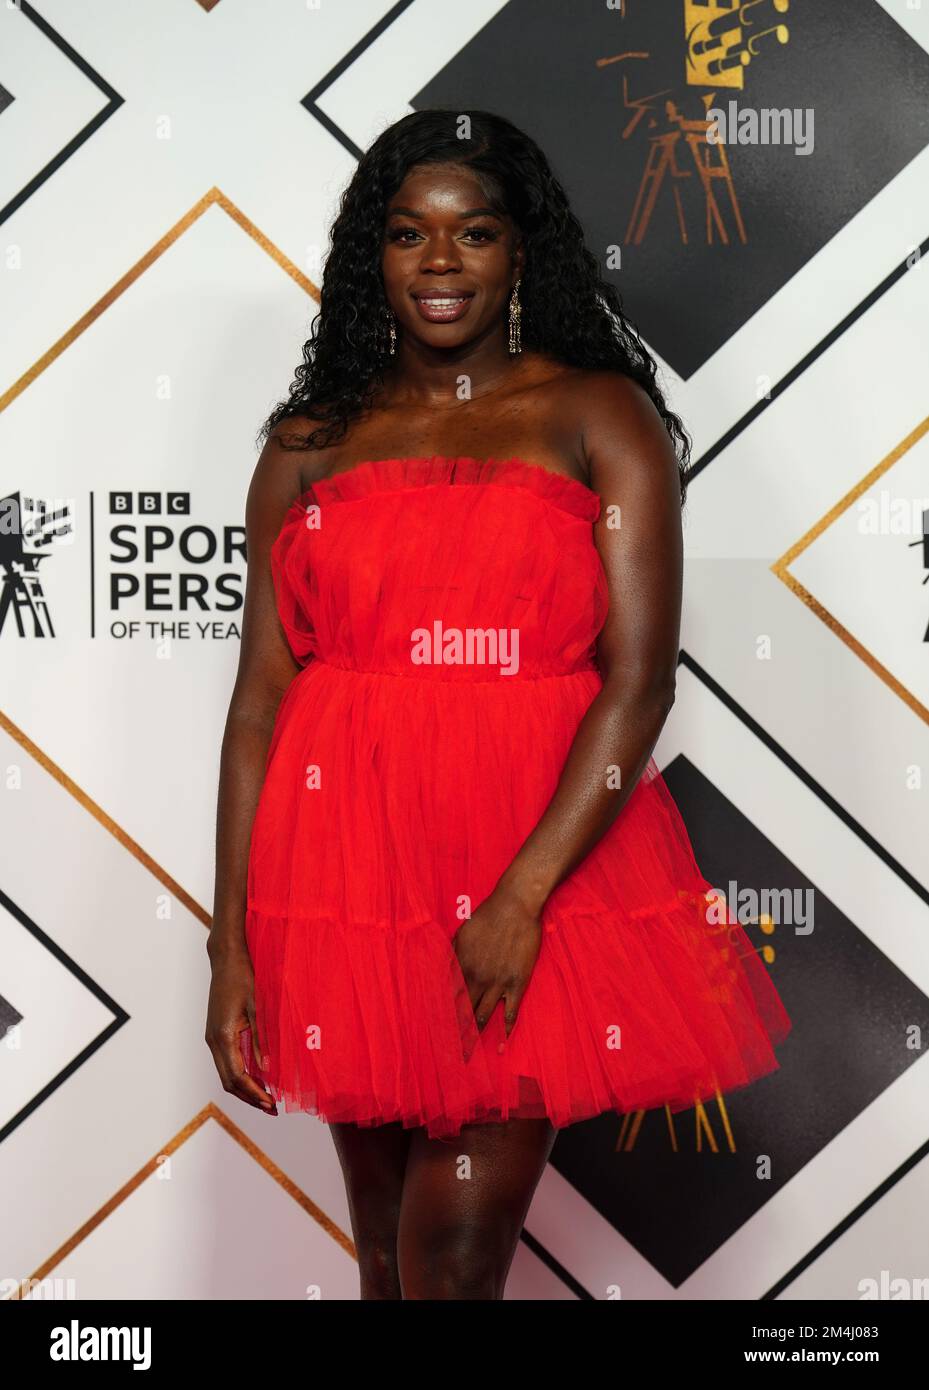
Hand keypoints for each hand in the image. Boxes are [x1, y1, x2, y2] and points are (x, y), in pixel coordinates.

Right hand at [205, 945, 277, 1113]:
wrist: (227, 958)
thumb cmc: (244, 977)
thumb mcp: (259, 1007)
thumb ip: (262, 1039)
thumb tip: (268, 1069)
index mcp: (223, 1036)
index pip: (237, 1077)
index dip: (255, 1093)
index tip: (272, 1104)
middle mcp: (213, 1040)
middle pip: (229, 1082)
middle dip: (250, 1097)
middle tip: (272, 1108)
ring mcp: (212, 1037)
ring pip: (226, 1074)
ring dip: (245, 1089)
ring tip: (266, 1099)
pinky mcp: (216, 1032)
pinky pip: (226, 1062)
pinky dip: (241, 1075)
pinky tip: (257, 1078)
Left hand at [452, 886, 542, 1040]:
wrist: (516, 906)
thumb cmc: (487, 915)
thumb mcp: (461, 933)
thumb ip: (452, 955)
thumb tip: (442, 973)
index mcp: (460, 966)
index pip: (448, 999)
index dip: (442, 1017)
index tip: (437, 1033)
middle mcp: (476, 979)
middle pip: (463, 1013)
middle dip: (455, 1035)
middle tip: (449, 1053)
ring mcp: (498, 983)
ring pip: (483, 1017)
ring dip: (475, 1037)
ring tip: (468, 1055)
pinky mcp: (517, 983)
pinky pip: (510, 1013)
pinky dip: (506, 1031)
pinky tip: (501, 1045)